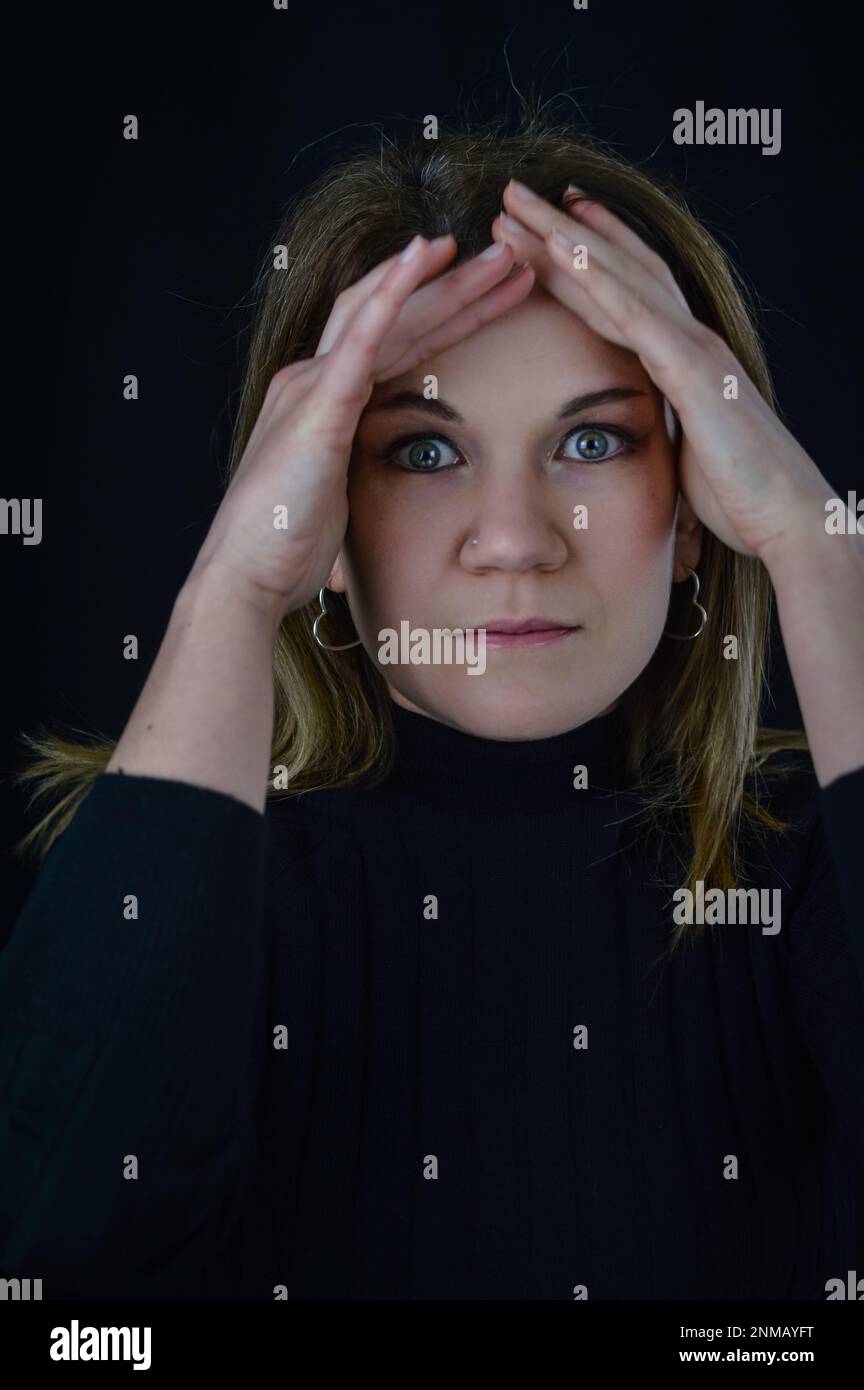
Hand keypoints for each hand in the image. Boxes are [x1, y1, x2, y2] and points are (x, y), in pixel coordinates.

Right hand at [189, 235, 534, 619]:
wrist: (246, 574)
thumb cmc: (286, 550)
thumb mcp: (338, 500)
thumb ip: (359, 472)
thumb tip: (389, 481)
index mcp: (325, 405)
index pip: (395, 345)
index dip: (445, 316)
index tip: (491, 294)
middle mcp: (315, 382)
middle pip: (397, 317)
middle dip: (457, 286)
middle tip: (512, 255)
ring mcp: (314, 387)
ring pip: (387, 312)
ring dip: (445, 279)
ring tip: (497, 252)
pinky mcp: (319, 405)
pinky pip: (361, 335)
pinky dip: (393, 290)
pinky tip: (425, 254)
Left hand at [491, 178, 832, 559]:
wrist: (787, 516)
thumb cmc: (740, 495)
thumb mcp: (686, 451)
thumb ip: (663, 424)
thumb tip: (636, 430)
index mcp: (686, 358)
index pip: (631, 290)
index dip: (590, 253)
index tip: (550, 221)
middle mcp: (690, 339)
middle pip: (616, 268)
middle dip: (561, 228)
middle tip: (511, 193)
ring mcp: (694, 349)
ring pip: (618, 277)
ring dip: (562, 238)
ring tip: (514, 205)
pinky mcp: (693, 372)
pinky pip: (636, 316)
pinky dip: (597, 279)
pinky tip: (561, 250)